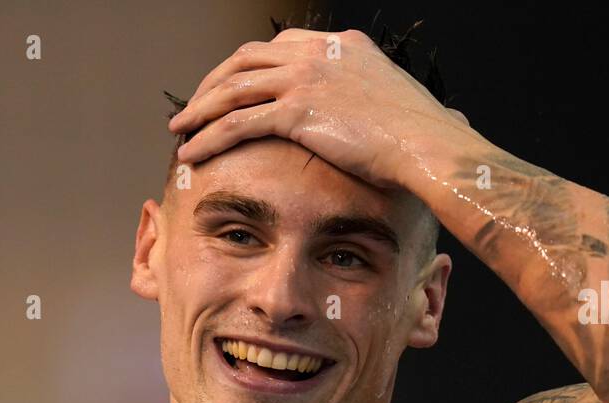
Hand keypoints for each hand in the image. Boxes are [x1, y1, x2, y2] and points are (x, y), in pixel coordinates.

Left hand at [168, 28, 473, 190]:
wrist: (428, 146)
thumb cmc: (421, 136)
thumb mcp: (396, 102)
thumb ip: (376, 100)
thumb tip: (392, 117)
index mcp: (341, 45)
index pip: (278, 47)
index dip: (246, 68)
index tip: (230, 89)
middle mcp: (317, 53)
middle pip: (245, 60)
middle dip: (213, 84)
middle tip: (194, 108)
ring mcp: (304, 77)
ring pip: (233, 88)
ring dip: (200, 110)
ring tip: (180, 130)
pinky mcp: (296, 109)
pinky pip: (237, 122)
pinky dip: (208, 137)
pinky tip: (192, 152)